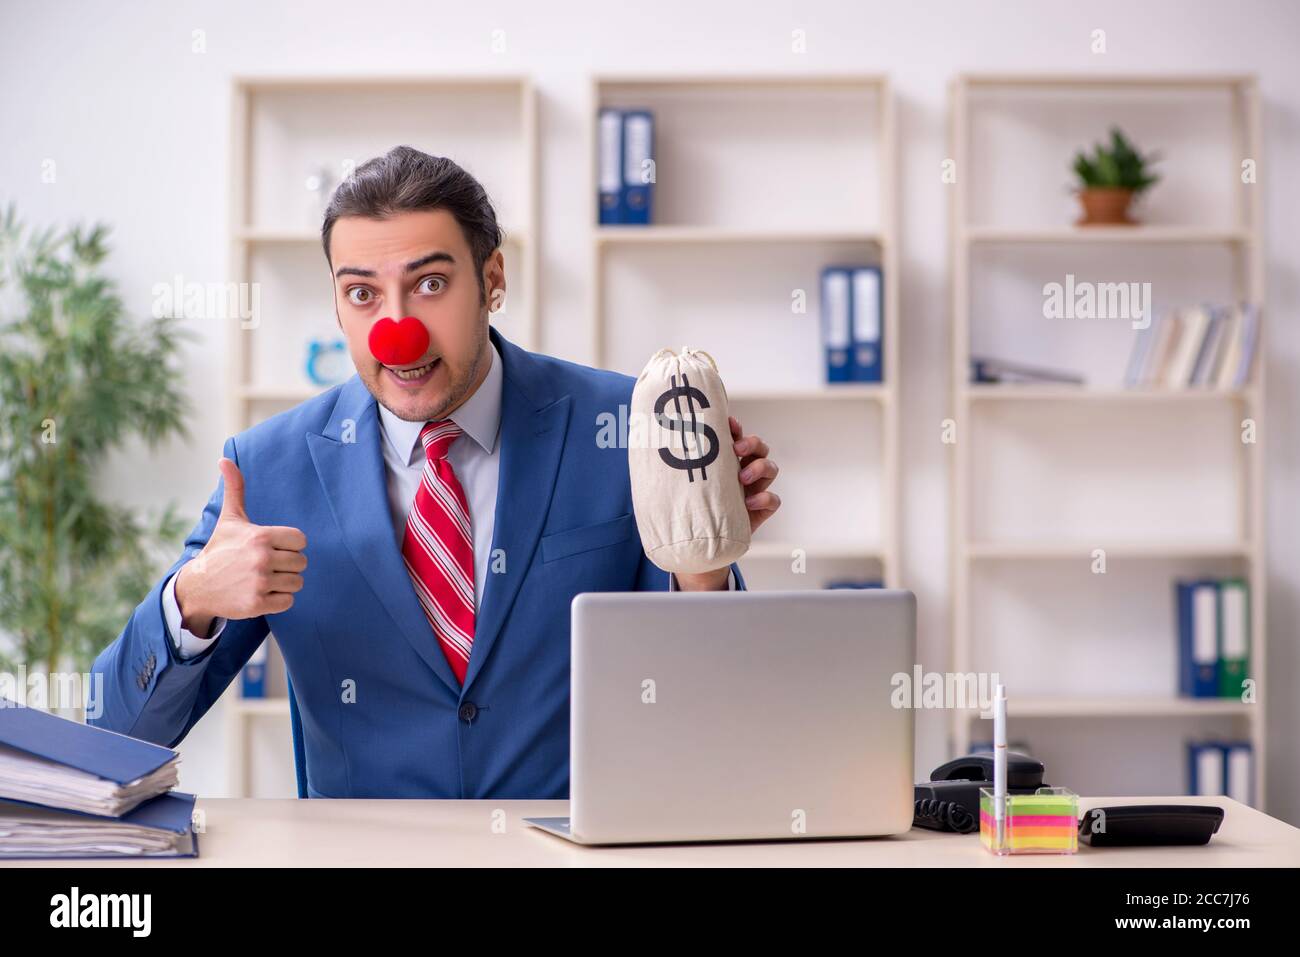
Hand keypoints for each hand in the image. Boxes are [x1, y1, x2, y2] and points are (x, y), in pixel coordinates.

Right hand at [174, 458, 307, 634]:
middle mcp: (261, 558)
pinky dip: (278, 600)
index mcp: (261, 536)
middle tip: (267, 565)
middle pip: (301, 563)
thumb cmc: (220, 549)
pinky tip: (261, 593)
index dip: (290, 545)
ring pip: (297, 583)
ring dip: (284, 583)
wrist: (197, 586)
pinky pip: (288, 601)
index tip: (273, 548)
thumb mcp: (229, 519)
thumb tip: (224, 459)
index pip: (300, 540)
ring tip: (264, 579)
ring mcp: (259, 582)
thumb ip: (235, 488)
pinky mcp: (257, 604)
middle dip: (288, 565)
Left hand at [674, 415, 780, 591]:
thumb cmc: (690, 509)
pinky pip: (773, 499)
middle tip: (737, 449)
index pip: (736, 437)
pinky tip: (749, 503)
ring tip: (742, 478)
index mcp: (725, 461)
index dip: (736, 428)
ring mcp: (755, 489)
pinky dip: (764, 498)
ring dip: (759, 467)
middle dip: (751, 443)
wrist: (699, 545)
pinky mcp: (761, 509)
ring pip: (771, 468)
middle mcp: (743, 470)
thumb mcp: (681, 485)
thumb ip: (671, 467)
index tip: (728, 424)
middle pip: (759, 447)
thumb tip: (641, 443)